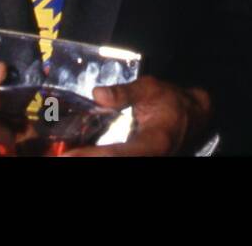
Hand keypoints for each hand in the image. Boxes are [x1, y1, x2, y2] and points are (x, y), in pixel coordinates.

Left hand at [62, 76, 210, 156]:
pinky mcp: (134, 158)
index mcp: (154, 142)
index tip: (70, 156)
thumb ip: (125, 92)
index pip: (120, 153)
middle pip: (113, 162)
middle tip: (59, 157)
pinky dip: (94, 156)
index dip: (93, 156)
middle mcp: (147, 158)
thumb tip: (97, 94)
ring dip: (88, 158)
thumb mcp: (150, 88)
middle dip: (85, 160)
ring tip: (63, 156)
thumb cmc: (172, 101)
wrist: (192, 115)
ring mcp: (142, 160)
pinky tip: (76, 154)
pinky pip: (115, 158)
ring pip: (113, 162)